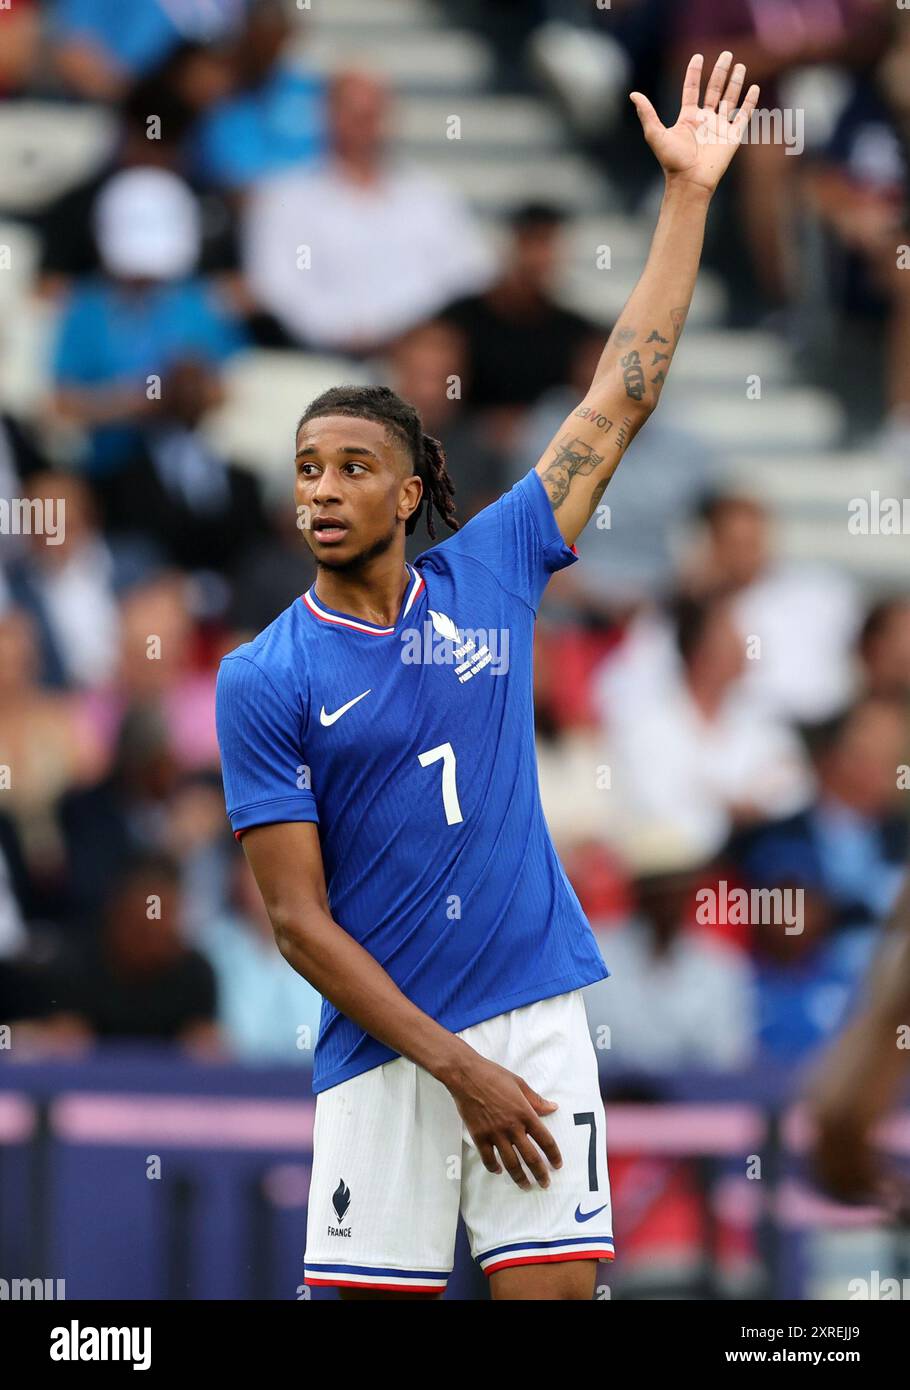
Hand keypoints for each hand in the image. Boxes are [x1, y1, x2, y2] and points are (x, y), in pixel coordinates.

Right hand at [447, 1053, 562, 1189]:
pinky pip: (488, 1158)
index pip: (545, 1140)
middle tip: (545, 1184)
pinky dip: (494, 1167)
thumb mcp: (519, 1083)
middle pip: (531, 1157)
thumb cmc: (493, 1075)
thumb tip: (553, 1108)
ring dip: (519, 1178)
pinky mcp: (479, 1136)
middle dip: (540, 1174)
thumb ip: (536, 1100)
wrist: (466, 1075)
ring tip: (525, 1186)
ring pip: (511, 1163)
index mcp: (525, 1113)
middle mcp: (512, 1127)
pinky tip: (498, 1171)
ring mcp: (495, 1133)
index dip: (553, 1155)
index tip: (557, 1165)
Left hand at [631, 51, 759, 194]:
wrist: (690, 180)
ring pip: (729, 98)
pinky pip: (743, 115)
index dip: (694, 73)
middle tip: (726, 54)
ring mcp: (719, 127)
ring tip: (740, 65)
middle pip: (714, 89)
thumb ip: (647, 114)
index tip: (698, 56)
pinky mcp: (732, 136)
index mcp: (688, 117)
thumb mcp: (656, 134)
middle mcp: (705, 119)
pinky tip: (754, 88)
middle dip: (720, 71)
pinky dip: (749, 102)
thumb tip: (633, 95)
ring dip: (735, 82)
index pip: (691, 89)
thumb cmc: (672, 161)